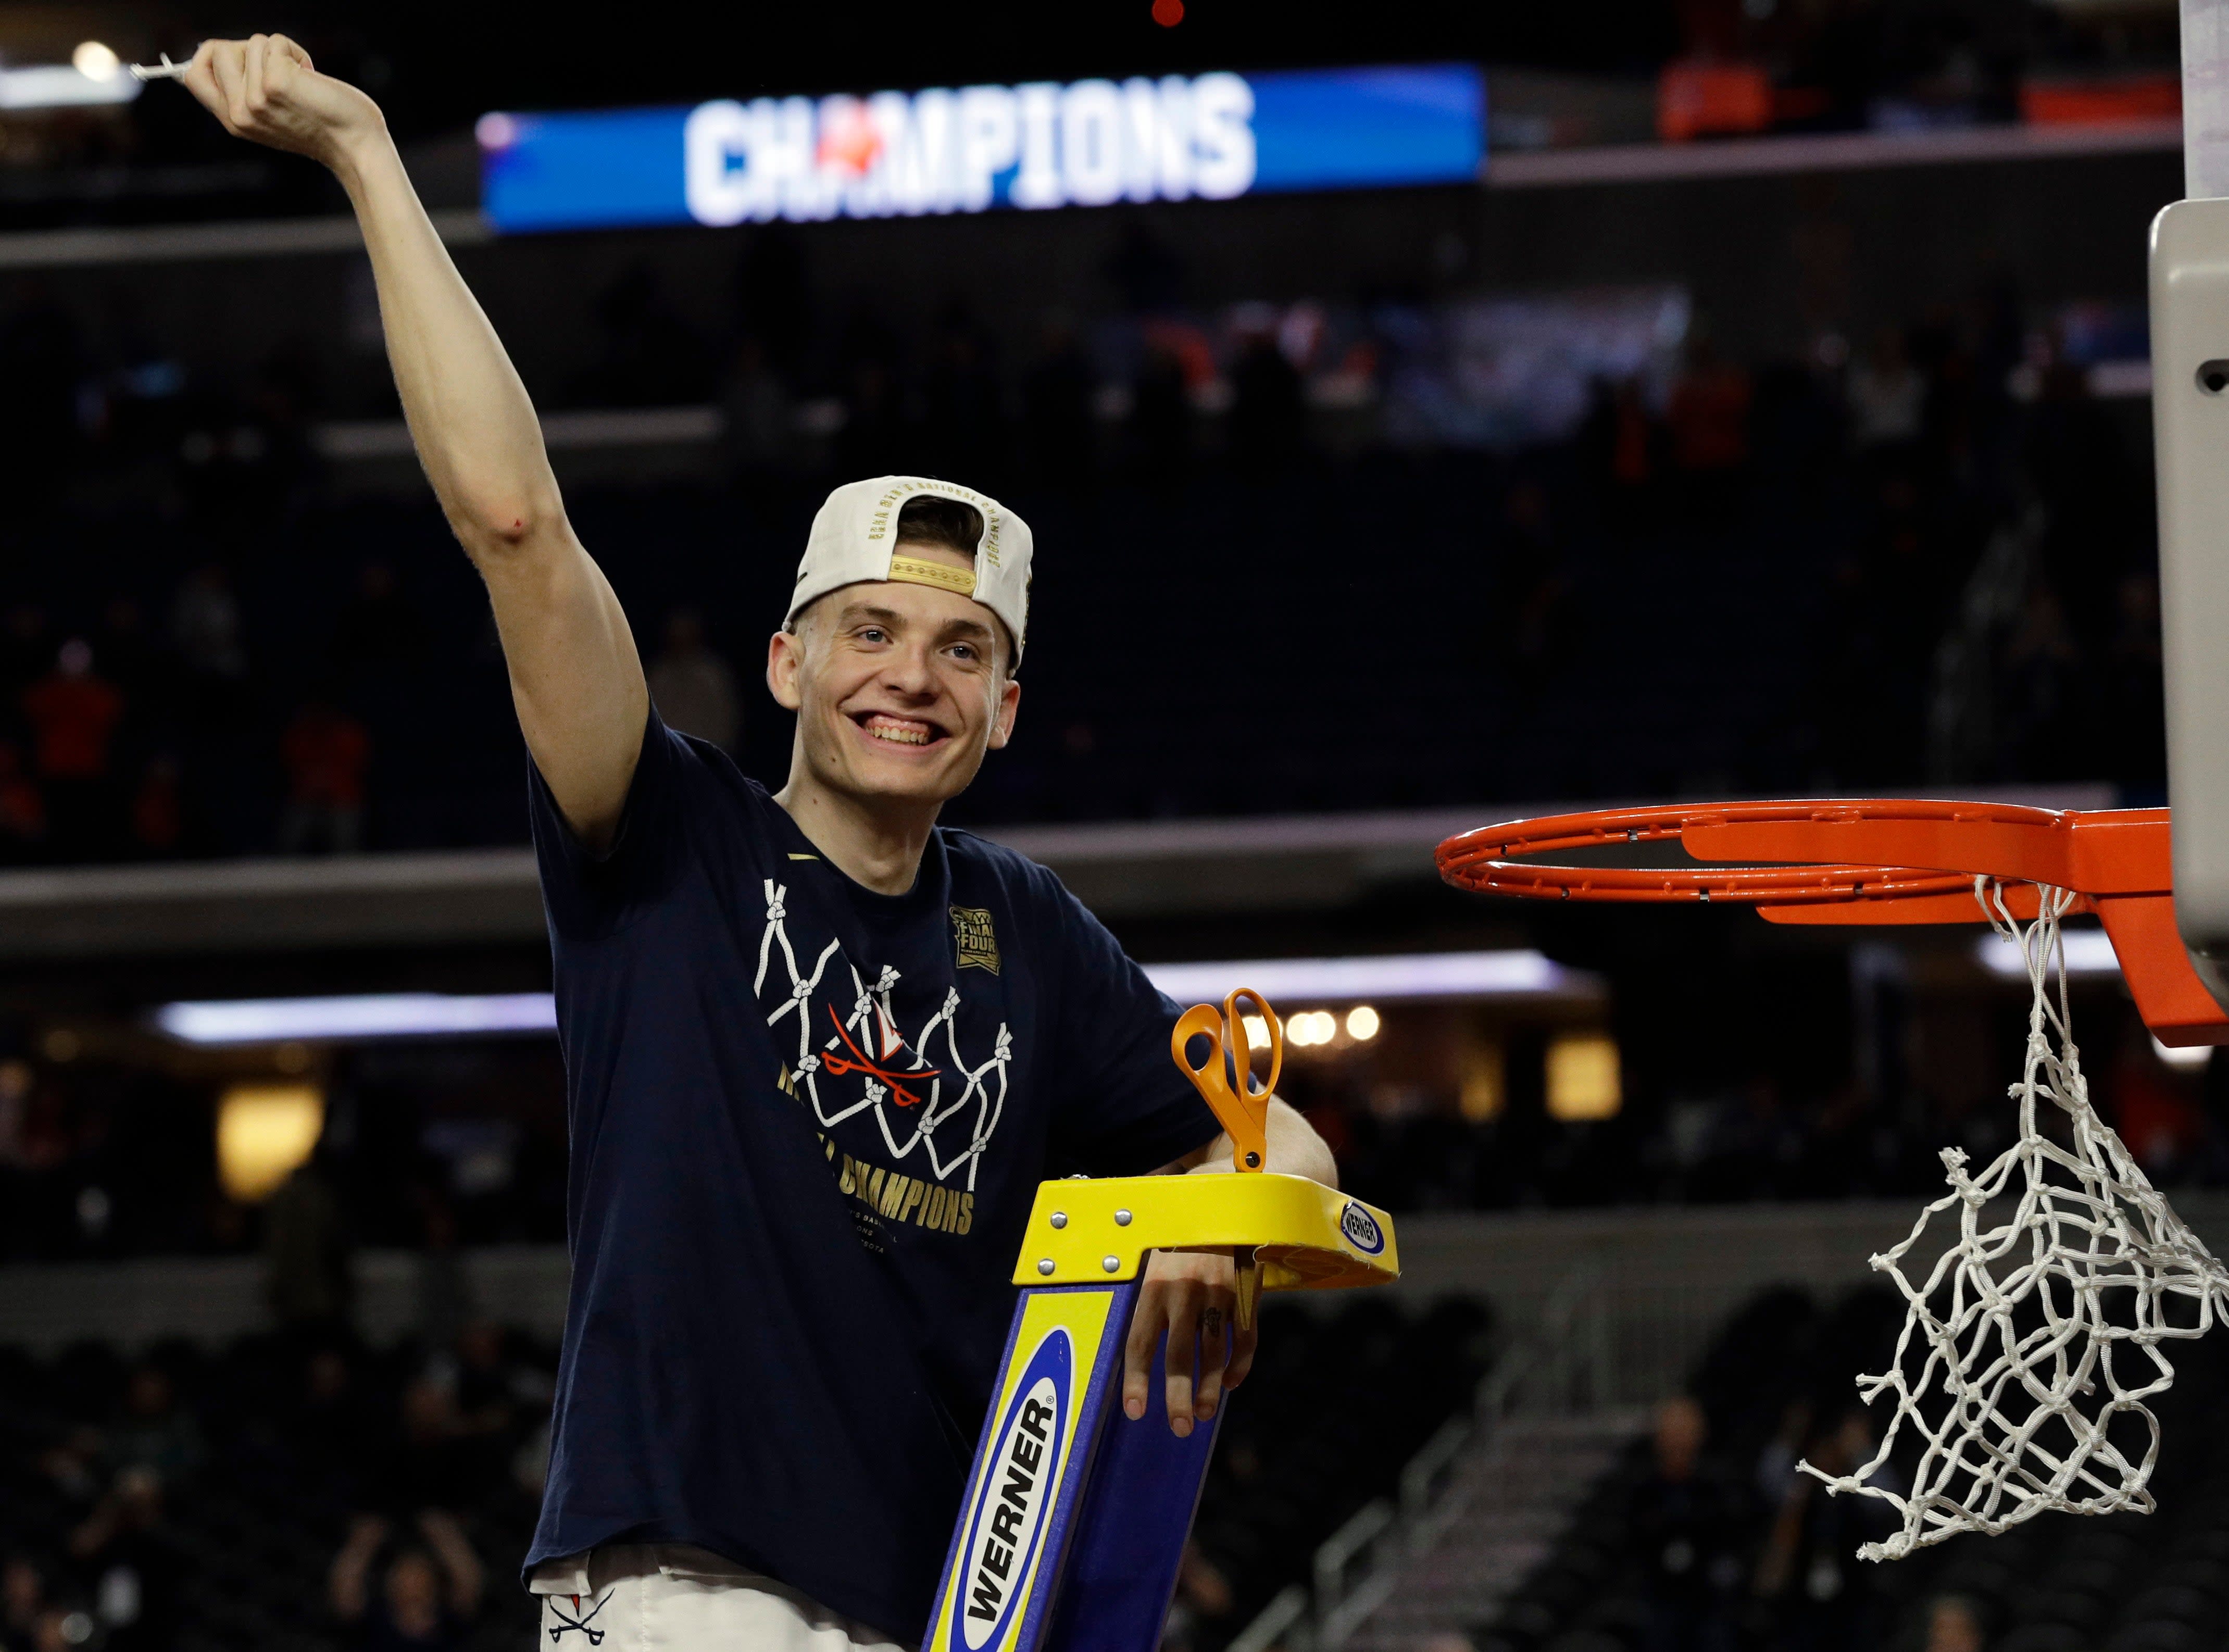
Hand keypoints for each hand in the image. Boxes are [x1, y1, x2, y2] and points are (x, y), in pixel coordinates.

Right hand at [181, 35, 384, 168]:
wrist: (356, 145)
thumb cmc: (322, 125)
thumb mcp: (271, 114)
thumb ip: (243, 91)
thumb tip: (222, 52)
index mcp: (233, 121)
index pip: (192, 76)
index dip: (210, 57)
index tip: (242, 60)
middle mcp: (238, 113)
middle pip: (215, 50)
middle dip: (248, 50)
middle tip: (279, 71)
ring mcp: (255, 99)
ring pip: (250, 43)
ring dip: (279, 52)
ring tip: (301, 79)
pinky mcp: (275, 84)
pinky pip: (274, 41)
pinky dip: (296, 51)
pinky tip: (311, 77)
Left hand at [1123, 1247, 1257, 1436]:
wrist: (1220, 1202)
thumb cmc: (1178, 1242)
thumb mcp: (1153, 1263)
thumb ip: (1145, 1303)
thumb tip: (1132, 1353)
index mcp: (1154, 1287)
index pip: (1140, 1343)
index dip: (1137, 1381)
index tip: (1136, 1411)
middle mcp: (1184, 1292)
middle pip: (1179, 1356)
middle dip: (1178, 1396)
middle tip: (1179, 1428)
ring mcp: (1218, 1293)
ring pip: (1214, 1352)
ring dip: (1209, 1388)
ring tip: (1203, 1414)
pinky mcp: (1245, 1292)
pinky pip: (1246, 1337)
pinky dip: (1240, 1364)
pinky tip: (1230, 1383)